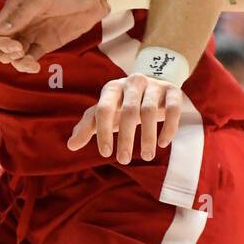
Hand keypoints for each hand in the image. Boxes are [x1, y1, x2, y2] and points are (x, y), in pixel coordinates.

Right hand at [0, 0, 108, 72]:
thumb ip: (21, 13)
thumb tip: (1, 31)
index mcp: (14, 8)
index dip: (1, 42)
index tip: (16, 46)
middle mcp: (19, 22)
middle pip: (0, 46)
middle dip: (5, 54)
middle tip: (21, 53)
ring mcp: (31, 34)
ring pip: (13, 55)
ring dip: (17, 63)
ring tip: (31, 64)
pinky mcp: (44, 44)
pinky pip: (28, 58)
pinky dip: (28, 65)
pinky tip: (36, 66)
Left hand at [67, 73, 182, 164]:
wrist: (154, 87)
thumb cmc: (123, 104)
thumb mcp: (106, 113)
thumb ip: (88, 126)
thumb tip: (71, 145)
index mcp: (112, 88)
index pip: (104, 109)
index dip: (104, 131)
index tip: (106, 154)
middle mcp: (132, 83)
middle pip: (128, 111)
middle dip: (126, 138)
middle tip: (124, 160)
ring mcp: (154, 85)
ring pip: (150, 110)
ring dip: (148, 136)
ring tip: (146, 157)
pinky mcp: (172, 91)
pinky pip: (172, 108)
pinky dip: (168, 127)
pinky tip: (163, 143)